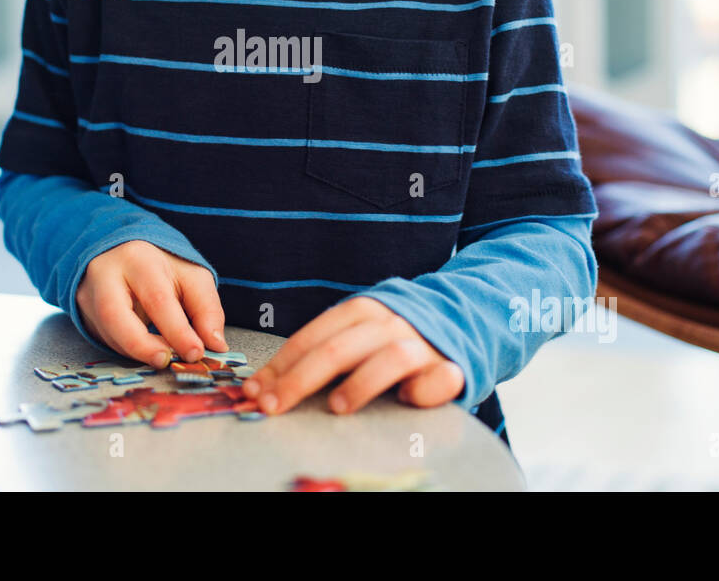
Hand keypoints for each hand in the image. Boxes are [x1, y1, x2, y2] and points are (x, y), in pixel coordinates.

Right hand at [75, 240, 225, 367]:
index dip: (178, 331)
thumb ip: (207, 309)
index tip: (196, 353)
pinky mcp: (82, 312)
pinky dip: (127, 349)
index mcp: (139, 259)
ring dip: (137, 351)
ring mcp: (88, 294)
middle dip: (142, 346)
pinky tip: (145, 348)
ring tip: (163, 354)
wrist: (123, 252)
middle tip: (166, 361)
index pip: (158, 299)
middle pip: (115, 315)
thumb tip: (215, 346)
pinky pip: (104, 339)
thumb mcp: (192, 277)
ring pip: (107, 333)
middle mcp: (106, 274)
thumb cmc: (162, 267)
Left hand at [241, 296, 464, 414]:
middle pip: (338, 349)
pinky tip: (406, 400)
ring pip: (388, 358)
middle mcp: (388, 322)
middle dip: (299, 379)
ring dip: (360, 383)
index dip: (280, 366)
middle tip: (273, 406)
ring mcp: (421, 343)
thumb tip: (267, 383)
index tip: (255, 391)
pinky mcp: (451, 366)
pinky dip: (423, 389)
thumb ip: (322, 350)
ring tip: (336, 407)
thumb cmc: (394, 335)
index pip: (311, 338)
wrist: (462, 317)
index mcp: (360, 310)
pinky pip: (439, 378)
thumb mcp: (357, 331)